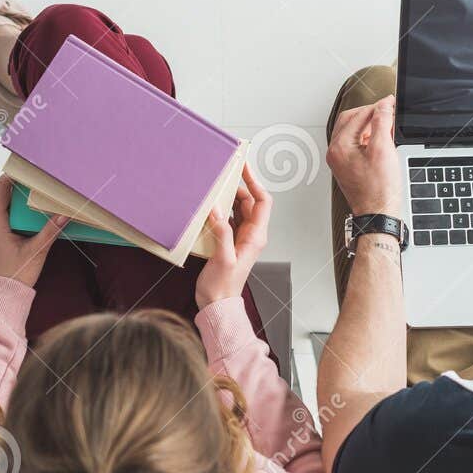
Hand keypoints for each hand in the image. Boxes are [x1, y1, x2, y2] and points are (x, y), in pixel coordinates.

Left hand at [0, 176, 65, 286]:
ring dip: (22, 201)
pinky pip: (6, 216)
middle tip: (40, 182)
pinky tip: (34, 216)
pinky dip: (19, 212)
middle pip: (5, 194)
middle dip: (23, 187)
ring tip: (40, 197)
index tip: (28, 168)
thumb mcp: (36, 251)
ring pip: (6, 205)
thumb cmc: (14, 276)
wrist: (2, 295)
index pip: (1, 187)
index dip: (14, 174)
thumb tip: (64, 214)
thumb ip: (50, 230)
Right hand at [196, 165, 272, 308]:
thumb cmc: (222, 287)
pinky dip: (221, 209)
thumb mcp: (224, 259)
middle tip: (226, 172)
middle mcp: (251, 235)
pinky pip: (228, 219)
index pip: (262, 202)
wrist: (216, 304)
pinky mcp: (229, 242)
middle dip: (240, 186)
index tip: (244, 168)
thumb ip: (222, 234)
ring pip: (238, 209)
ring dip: (229, 197)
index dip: (255, 182)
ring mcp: (240, 238)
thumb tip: (217, 210)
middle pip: (250, 202)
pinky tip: (210, 206)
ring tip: (217, 185)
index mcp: (255, 237)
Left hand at [326, 95, 404, 216]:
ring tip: (388, 128)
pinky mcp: (349, 166)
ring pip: (353, 131)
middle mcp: (336, 152)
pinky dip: (368, 138)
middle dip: (371, 114)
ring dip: (370, 126)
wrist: (378, 214)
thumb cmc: (379, 190)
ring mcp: (341, 160)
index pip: (357, 115)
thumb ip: (382, 123)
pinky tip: (382, 142)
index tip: (391, 103)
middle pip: (351, 120)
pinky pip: (356, 144)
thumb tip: (383, 105)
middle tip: (388, 113)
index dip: (377, 107)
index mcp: (340, 147)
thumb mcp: (384, 150)